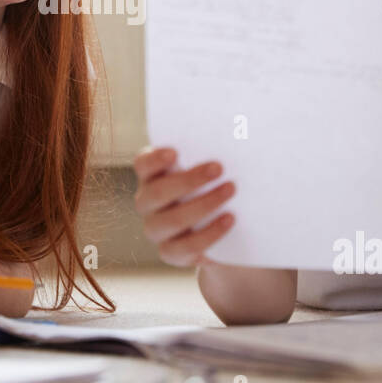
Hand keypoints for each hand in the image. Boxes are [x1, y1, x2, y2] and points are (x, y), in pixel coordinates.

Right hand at [132, 145, 235, 266]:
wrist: (222, 225)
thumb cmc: (215, 183)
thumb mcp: (210, 168)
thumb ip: (211, 153)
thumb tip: (239, 130)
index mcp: (152, 175)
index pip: (143, 164)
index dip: (154, 159)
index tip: (175, 152)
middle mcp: (147, 202)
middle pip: (156, 193)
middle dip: (188, 180)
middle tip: (219, 168)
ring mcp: (156, 229)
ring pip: (169, 221)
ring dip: (203, 205)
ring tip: (230, 190)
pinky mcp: (171, 252)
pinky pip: (183, 247)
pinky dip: (208, 234)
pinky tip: (229, 219)